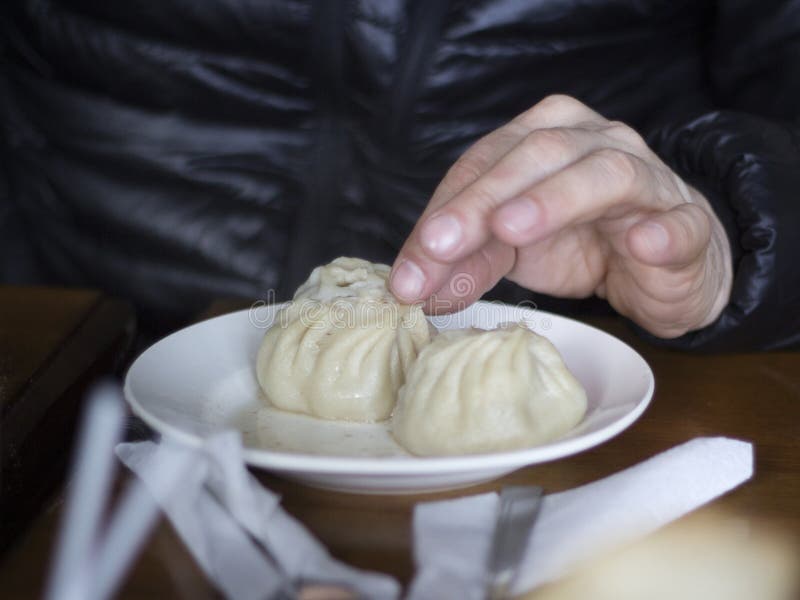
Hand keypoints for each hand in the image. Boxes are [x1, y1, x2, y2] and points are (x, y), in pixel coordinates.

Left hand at [389, 95, 732, 337]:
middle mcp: (594, 143)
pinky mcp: (686, 223)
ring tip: (512, 229)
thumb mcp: (511, 252)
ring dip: (554, 199)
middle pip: (535, 155)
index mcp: (544, 137)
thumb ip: (466, 260)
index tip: (412, 265)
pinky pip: (678, 223)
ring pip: (605, 173)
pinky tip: (641, 244)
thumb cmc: (582, 244)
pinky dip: (660, 233)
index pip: (484, 162)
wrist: (662, 267)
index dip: (444, 211)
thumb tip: (412, 286)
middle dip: (481, 202)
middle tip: (442, 245)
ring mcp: (647, 180)